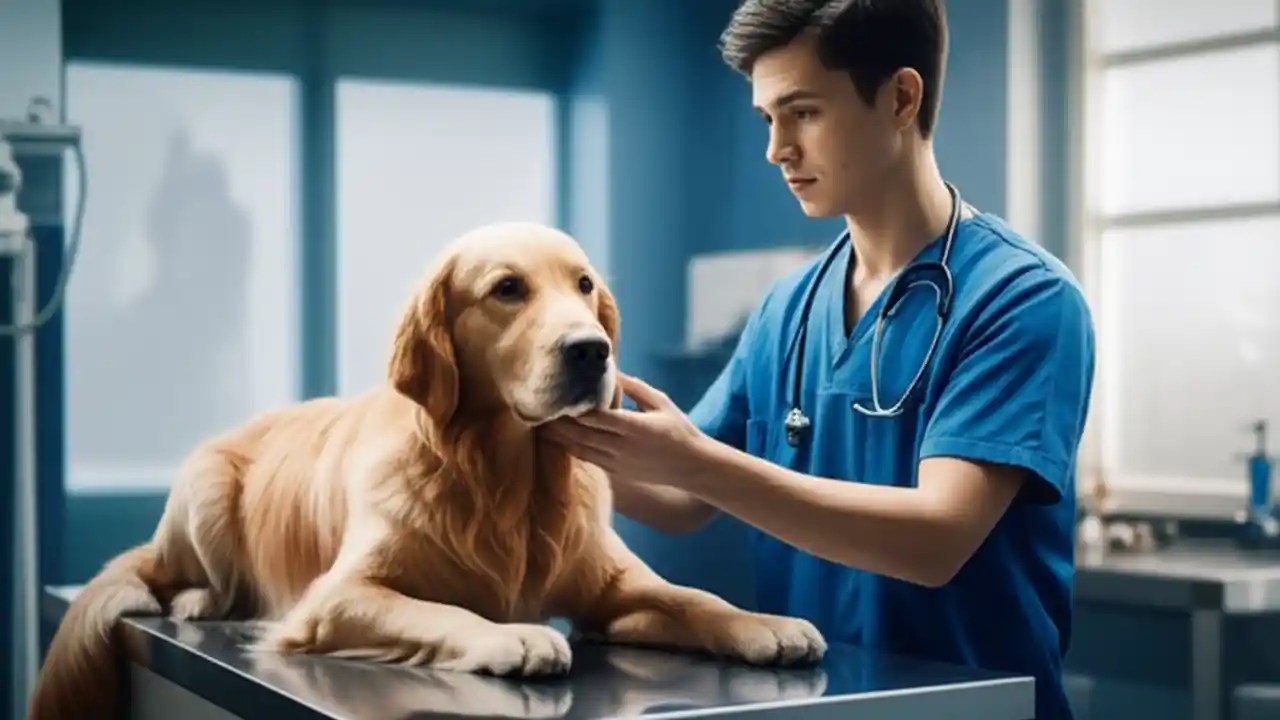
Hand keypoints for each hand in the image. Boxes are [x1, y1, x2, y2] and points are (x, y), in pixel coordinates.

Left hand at [542, 373, 714, 491]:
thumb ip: (635, 387)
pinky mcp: (615, 474)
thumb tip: (612, 370)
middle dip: (559, 423)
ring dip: (560, 438)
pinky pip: (587, 459)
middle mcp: (622, 447)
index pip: (596, 417)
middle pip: (582, 434)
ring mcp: (617, 463)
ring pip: (580, 450)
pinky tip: (558, 440)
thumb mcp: (660, 402)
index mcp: (634, 427)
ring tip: (541, 425)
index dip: (575, 408)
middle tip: (537, 409)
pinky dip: (571, 449)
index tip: (557, 395)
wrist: (691, 466)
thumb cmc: (678, 429)